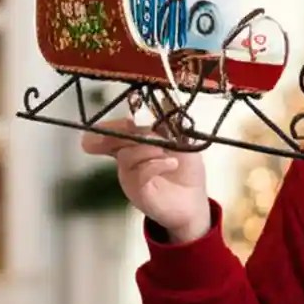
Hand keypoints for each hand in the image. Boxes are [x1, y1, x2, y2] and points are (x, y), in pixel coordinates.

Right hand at [81, 117, 210, 242]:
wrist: (193, 203)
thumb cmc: (187, 172)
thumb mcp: (182, 142)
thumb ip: (171, 124)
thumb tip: (165, 101)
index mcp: (136, 145)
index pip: (117, 131)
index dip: (110, 126)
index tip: (120, 118)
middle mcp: (129, 159)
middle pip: (117, 140)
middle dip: (122, 131)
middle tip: (130, 125)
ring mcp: (130, 176)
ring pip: (128, 155)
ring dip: (148, 149)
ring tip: (165, 152)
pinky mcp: (138, 192)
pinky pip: (140, 173)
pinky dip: (155, 165)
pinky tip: (171, 163)